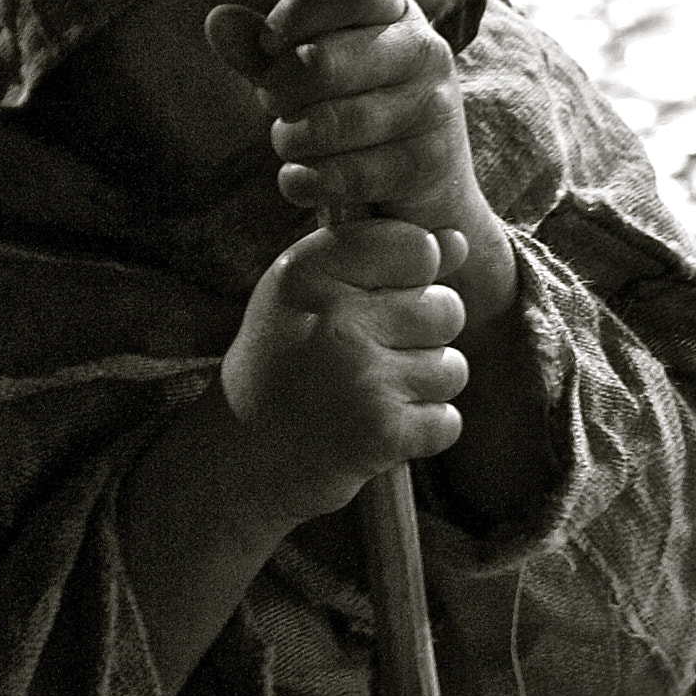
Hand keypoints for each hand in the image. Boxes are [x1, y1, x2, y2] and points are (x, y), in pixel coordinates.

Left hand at [204, 0, 480, 230]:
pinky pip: (340, 175)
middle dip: (279, 91)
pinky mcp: (427, 165)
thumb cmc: (349, 111)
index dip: (296, 11)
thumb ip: (261, 50)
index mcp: (390, 9)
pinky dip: (304, 181)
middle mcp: (423, 48)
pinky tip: (303, 177)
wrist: (419, 188)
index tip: (269, 43)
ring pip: (324, 124)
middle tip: (278, 104)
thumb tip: (217, 21)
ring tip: (295, 141)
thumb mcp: (305, 72)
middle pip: (319, 61)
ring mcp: (431, 106)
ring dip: (290, 139)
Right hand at [220, 216, 467, 530]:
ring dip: (420, 389)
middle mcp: (333, 318)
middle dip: (421, 337)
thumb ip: (381, 257)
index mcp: (307, 272)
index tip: (374, 300)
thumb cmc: (283, 363)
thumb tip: (457, 240)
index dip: (410, 275)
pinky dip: (419, 433)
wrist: (238, 456)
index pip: (415, 245)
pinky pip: (447, 420)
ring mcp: (360, 377)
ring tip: (368, 395)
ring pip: (452, 368)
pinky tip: (374, 430)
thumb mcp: (309, 293)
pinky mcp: (381, 432)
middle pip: (445, 309)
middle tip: (366, 358)